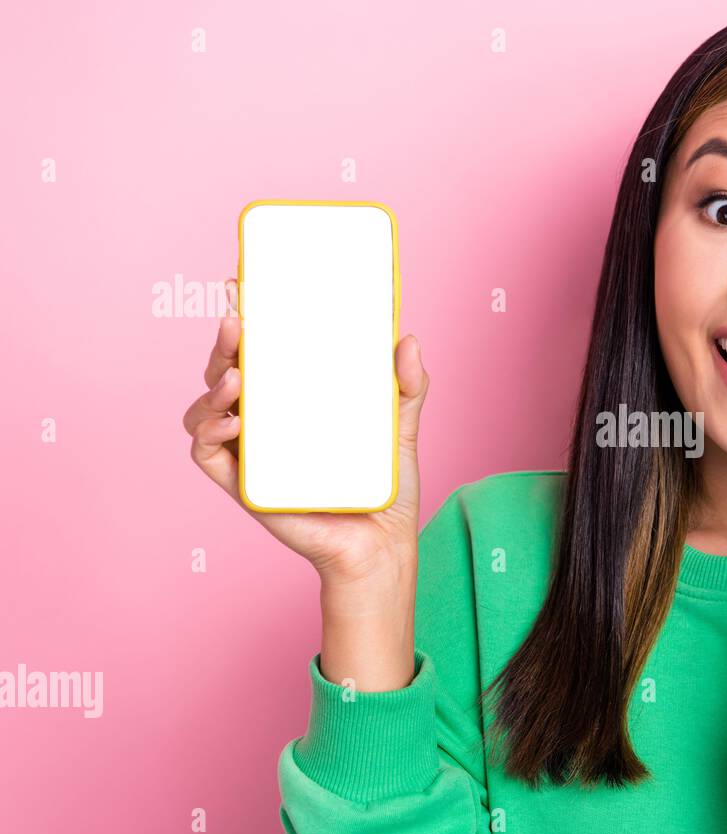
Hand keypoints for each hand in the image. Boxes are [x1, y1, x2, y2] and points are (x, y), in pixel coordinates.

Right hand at [182, 278, 429, 688]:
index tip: (244, 281)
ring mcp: (250, 453)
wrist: (381, 547)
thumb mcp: (400, 427)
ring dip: (212, 385)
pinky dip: (208, 434)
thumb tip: (409, 338)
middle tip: (240, 320)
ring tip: (239, 376)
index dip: (246, 317)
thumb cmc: (384, 488)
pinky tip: (231, 422)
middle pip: (227, 371)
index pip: (261, 352)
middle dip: (225, 343)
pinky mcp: (244, 486)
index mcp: (293, 401)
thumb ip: (407, 385)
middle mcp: (264, 422)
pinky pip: (207, 454)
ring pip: (206, 408)